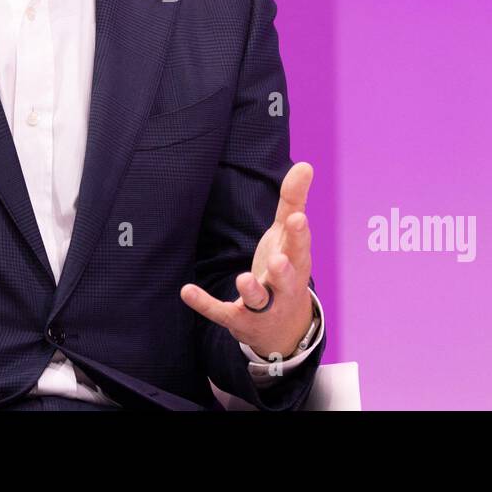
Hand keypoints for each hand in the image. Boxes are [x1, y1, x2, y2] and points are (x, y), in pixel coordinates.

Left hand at [180, 161, 314, 360]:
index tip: (298, 218)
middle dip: (283, 271)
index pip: (300, 248)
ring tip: (243, 279)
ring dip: (252, 289)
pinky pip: (221, 312)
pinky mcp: (239, 319)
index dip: (299, 235)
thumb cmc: (286, 267)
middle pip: (287, 278)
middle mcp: (284, 286)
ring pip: (259, 300)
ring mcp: (263, 306)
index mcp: (297, 262)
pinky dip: (205, 304)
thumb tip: (305, 164)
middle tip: (278, 260)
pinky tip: (187, 291)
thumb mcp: (288, 236)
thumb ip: (294, 201)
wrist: (283, 327)